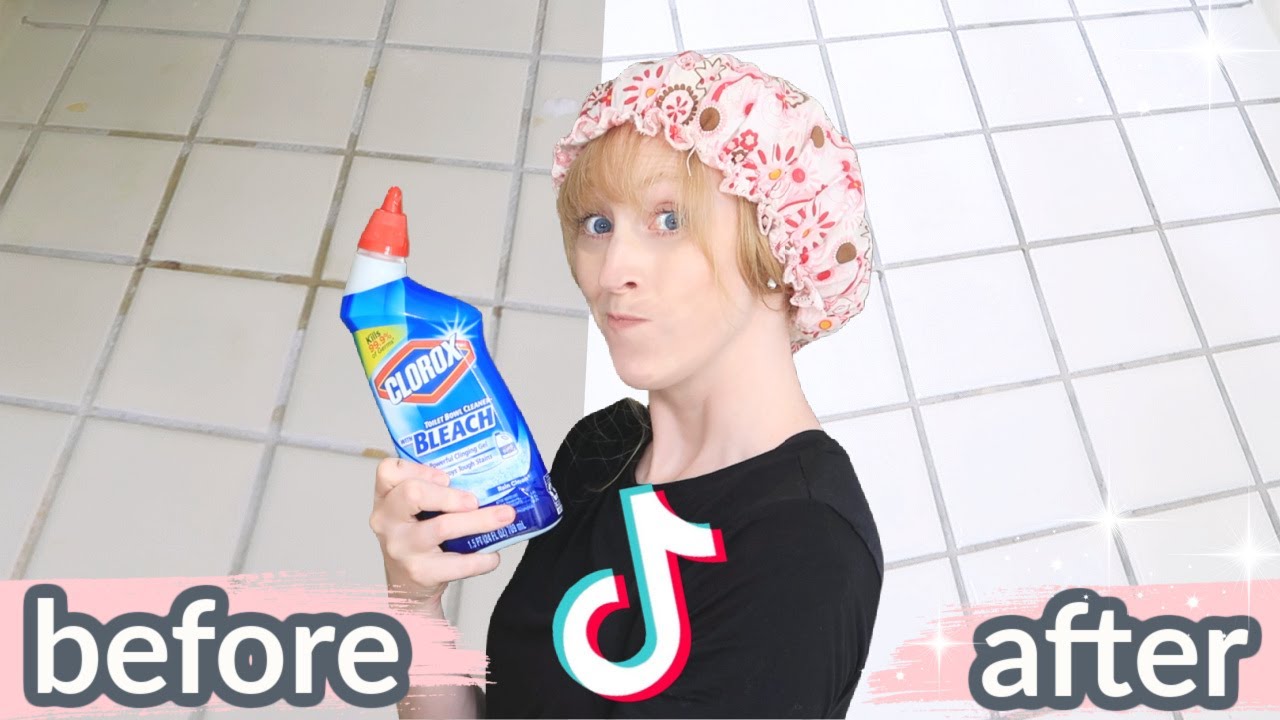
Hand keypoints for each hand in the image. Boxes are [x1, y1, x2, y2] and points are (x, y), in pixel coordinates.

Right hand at [369, 458, 515, 611]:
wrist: (406, 587)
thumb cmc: (416, 541)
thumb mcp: (413, 512)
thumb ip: (436, 492)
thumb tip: (486, 480)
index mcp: (386, 498)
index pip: (389, 471)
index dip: (419, 469)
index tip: (447, 477)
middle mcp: (386, 521)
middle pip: (413, 493)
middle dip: (451, 494)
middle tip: (475, 500)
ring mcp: (401, 548)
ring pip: (442, 526)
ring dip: (479, 521)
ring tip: (503, 517)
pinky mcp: (419, 572)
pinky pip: (457, 563)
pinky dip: (482, 558)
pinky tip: (493, 555)